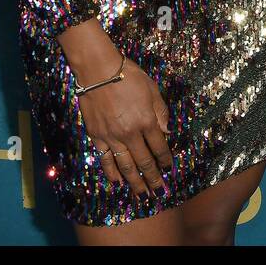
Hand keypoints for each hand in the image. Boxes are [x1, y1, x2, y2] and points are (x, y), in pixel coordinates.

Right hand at [60, 20, 172, 197]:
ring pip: (124, 165)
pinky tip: (116, 182)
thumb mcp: (152, 90)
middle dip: (152, 178)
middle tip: (158, 191)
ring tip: (141, 194)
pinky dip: (111, 172)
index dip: (165, 160)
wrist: (98, 70)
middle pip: (143, 161)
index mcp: (146, 121)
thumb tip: (168, 131)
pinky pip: (104, 158)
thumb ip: (161, 112)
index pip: (159, 147)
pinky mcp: (96, 135)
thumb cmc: (128, 76)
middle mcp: (130, 133)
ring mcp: (111, 136)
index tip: (169, 169)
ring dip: (134, 182)